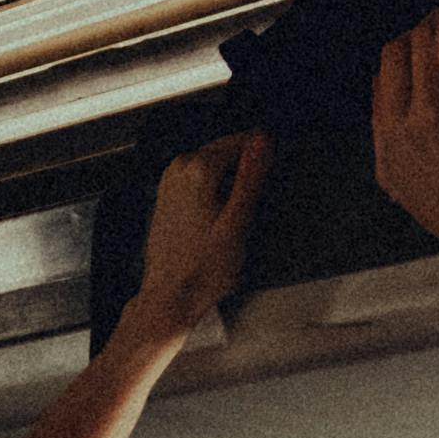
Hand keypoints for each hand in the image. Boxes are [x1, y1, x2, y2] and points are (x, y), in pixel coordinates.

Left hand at [121, 131, 267, 347]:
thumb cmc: (203, 268)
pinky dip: (214, 192)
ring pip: (211, 166)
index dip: (261, 156)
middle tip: (254, 203)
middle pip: (224, 151)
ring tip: (237, 216)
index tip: (271, 173)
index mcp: (197, 169)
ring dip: (229, 182)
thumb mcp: (238, 220)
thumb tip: (261, 141)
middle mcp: (178, 170)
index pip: (240, 141)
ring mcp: (169, 182)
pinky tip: (219, 220)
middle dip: (244, 169)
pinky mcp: (167, 197)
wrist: (170, 296)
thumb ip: (251, 175)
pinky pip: (198, 181)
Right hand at [367, 0, 438, 265]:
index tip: (410, 28)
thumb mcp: (393, 176)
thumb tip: (383, 84)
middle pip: (417, 46)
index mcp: (393, 129)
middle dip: (425, 17)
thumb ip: (382, 129)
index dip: (400, 37)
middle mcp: (422, 116)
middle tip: (436, 4)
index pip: (389, 62)